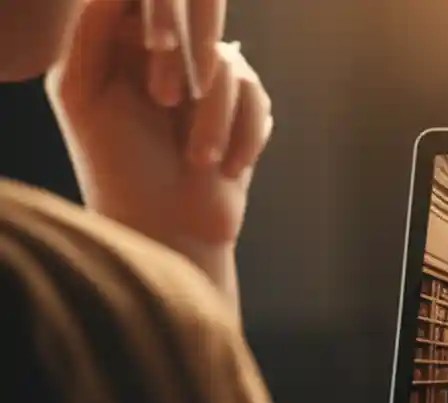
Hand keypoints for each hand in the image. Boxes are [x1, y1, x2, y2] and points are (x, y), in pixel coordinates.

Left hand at [45, 0, 272, 309]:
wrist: (170, 230)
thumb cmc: (115, 167)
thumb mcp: (83, 92)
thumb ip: (90, 31)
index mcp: (119, 46)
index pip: (151, 12)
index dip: (159, 38)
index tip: (153, 86)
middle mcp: (166, 59)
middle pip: (195, 35)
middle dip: (188, 82)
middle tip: (166, 109)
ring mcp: (207, 84)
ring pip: (231, 68)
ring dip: (217, 121)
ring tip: (200, 162)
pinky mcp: (244, 110)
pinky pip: (258, 97)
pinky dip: (245, 136)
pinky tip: (228, 170)